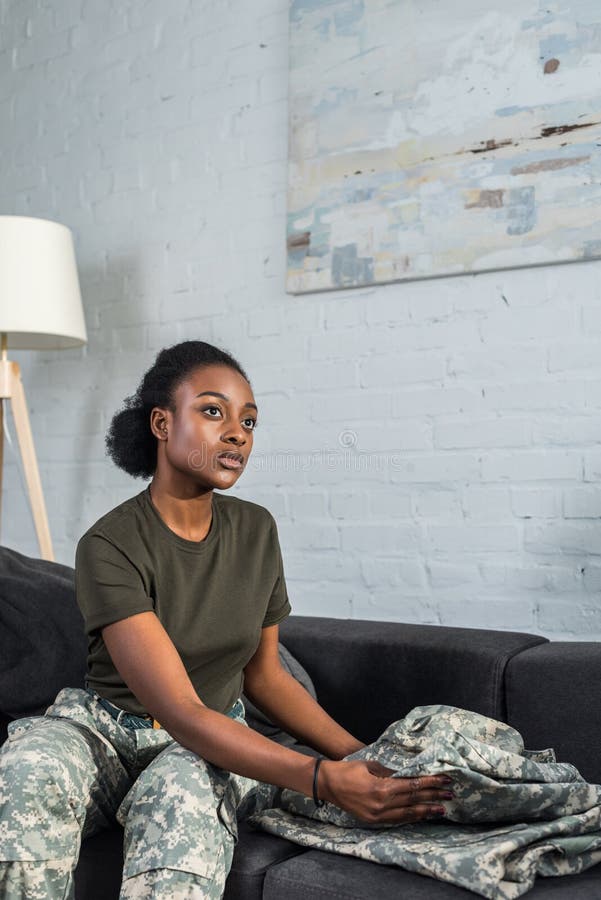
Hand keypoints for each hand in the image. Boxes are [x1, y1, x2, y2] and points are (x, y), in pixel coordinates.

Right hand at [318, 759, 452, 824]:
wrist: (327, 784)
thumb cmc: (349, 770)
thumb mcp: (371, 765)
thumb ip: (391, 772)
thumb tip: (410, 774)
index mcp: (382, 788)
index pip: (413, 786)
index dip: (431, 782)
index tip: (445, 780)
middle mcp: (382, 804)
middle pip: (414, 801)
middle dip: (434, 797)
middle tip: (450, 794)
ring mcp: (378, 815)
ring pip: (408, 814)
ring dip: (426, 811)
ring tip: (442, 809)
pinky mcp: (373, 821)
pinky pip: (397, 820)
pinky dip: (411, 817)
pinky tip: (421, 815)